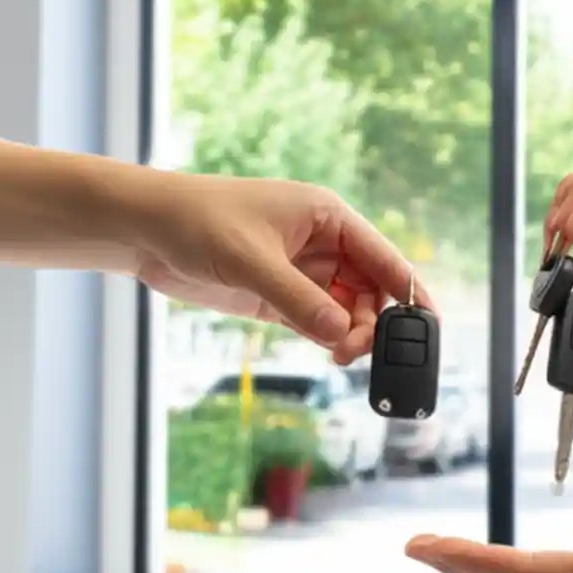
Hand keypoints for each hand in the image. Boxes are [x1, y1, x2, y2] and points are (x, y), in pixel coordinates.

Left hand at [124, 174, 428, 363]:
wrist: (144, 229)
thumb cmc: (197, 222)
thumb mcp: (251, 261)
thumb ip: (298, 301)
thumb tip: (341, 335)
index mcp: (327, 217)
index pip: (384, 256)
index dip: (410, 290)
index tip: (429, 324)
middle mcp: (322, 243)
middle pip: (370, 290)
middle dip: (372, 321)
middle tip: (355, 350)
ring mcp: (300, 271)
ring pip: (346, 310)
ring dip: (350, 334)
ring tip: (339, 355)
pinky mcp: (277, 295)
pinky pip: (318, 321)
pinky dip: (329, 338)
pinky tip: (330, 352)